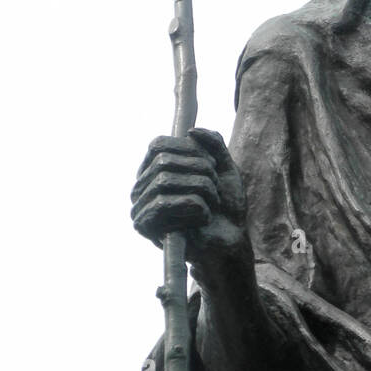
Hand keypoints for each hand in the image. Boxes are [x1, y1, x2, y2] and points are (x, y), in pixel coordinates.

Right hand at [131, 128, 247, 266]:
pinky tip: (203, 219)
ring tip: (212, 204)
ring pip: (166, 180)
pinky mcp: (145, 227)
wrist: (230, 240)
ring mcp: (140, 206)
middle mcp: (141, 187)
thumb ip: (213, 143)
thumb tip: (191, 130)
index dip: (189, 149)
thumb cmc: (224, 205)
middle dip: (201, 171)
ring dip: (203, 190)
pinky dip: (197, 208)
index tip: (212, 164)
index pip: (158, 145)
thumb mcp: (224, 167)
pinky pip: (167, 204)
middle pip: (163, 162)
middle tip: (216, 189)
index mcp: (153, 170)